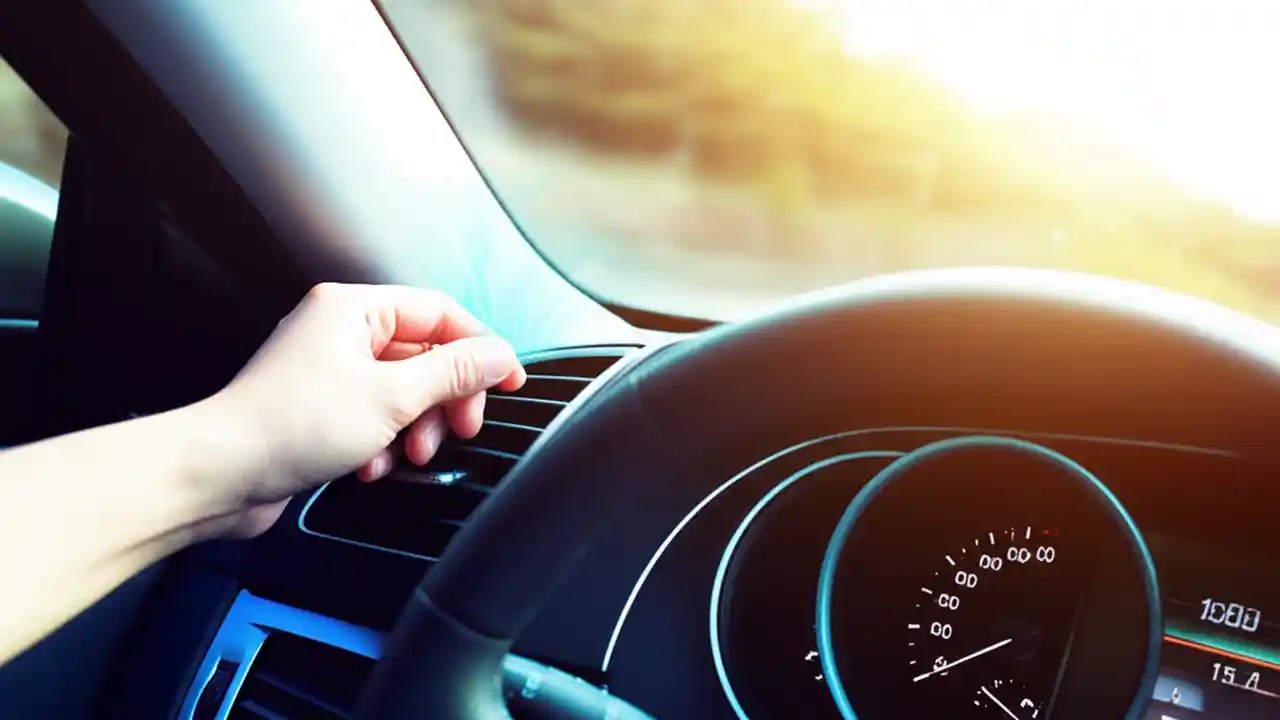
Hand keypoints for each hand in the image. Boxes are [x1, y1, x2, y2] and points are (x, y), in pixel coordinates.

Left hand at [205, 283, 524, 536]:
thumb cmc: (289, 427)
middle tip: (459, 427)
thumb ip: (453, 373)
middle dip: (445, 398)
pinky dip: (385, 442)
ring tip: (408, 453)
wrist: (221, 475)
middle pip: (425, 355)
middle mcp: (341, 332)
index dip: (480, 347)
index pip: (439, 313)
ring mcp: (331, 371)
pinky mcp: (323, 409)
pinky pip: (377, 416)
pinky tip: (372, 465)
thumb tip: (499, 356)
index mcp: (354, 310)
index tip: (508, 381)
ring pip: (404, 391)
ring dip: (416, 427)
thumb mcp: (391, 396)